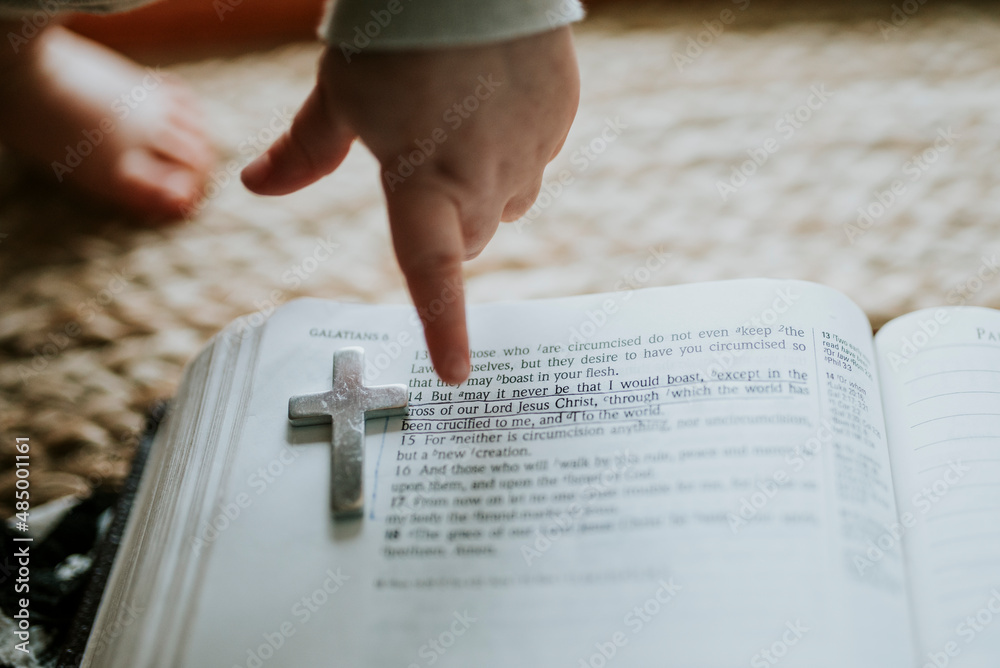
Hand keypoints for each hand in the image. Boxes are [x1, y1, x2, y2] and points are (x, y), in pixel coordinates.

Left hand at [241, 27, 578, 383]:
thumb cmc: (393, 29)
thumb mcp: (340, 93)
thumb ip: (304, 152)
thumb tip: (255, 185)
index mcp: (425, 181)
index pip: (435, 272)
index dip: (445, 327)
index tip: (455, 375)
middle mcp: (486, 178)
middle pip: (470, 237)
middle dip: (448, 223)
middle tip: (423, 169)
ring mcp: (532, 151)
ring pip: (508, 202)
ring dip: (482, 188)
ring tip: (459, 126)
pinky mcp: (560, 119)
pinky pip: (536, 158)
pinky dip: (512, 148)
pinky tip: (492, 102)